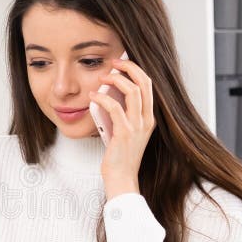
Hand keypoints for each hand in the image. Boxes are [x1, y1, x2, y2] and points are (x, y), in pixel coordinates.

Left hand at [88, 58, 155, 199]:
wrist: (121, 178)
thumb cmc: (120, 156)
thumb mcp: (124, 131)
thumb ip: (121, 114)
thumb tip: (108, 95)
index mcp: (149, 118)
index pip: (149, 85)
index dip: (136, 71)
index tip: (122, 64)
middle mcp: (146, 120)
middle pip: (144, 83)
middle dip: (129, 68)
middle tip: (114, 63)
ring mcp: (137, 126)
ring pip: (132, 91)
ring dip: (116, 80)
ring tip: (102, 78)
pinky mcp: (124, 133)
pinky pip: (115, 108)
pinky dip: (102, 98)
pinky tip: (93, 96)